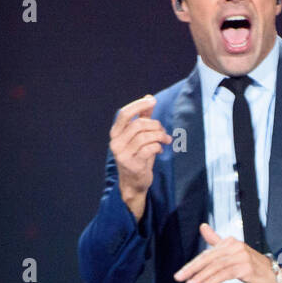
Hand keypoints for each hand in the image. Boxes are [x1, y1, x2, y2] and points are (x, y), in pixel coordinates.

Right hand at [110, 95, 171, 214]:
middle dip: (155, 125)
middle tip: (163, 132)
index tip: (153, 101)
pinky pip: (149, 148)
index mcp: (115, 134)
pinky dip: (158, 147)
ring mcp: (123, 154)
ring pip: (145, 136)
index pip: (124, 114)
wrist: (134, 184)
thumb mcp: (139, 137)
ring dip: (160, 136)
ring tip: (166, 140)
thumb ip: (143, 118)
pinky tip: (160, 150)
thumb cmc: (138, 157)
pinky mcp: (132, 164)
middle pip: (139, 124)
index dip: (139, 105)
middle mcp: (116, 143)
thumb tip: (149, 98)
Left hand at [173, 223, 281, 282]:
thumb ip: (216, 240)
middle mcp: (235, 247)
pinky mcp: (246, 268)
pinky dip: (212, 280)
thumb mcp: (233, 252)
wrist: (274, 274)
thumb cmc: (252, 265)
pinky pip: (225, 274)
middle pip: (209, 259)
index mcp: (230, 242)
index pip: (207, 254)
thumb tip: (202, 226)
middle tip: (179, 278)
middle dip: (192, 269)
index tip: (180, 274)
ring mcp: (241, 257)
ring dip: (201, 277)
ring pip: (216, 267)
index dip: (192, 264)